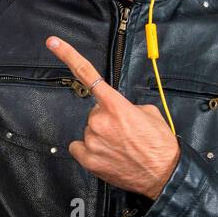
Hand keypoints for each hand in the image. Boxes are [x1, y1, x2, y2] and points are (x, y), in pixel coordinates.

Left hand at [44, 35, 179, 199]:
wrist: (164, 174)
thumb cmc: (159, 144)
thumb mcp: (149, 112)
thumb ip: (127, 105)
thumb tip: (118, 109)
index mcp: (116, 105)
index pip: (87, 74)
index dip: (68, 55)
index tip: (53, 43)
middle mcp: (100, 121)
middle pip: (94, 112)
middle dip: (107, 119)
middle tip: (125, 132)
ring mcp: (93, 141)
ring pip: (89, 131)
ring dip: (101, 136)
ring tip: (121, 147)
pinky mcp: (89, 160)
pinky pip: (79, 147)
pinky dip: (90, 151)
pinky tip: (107, 155)